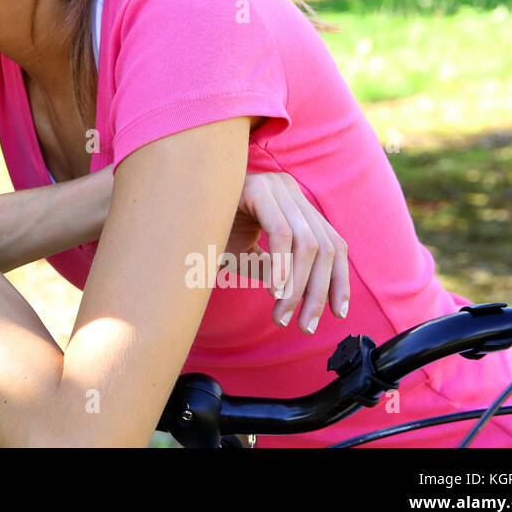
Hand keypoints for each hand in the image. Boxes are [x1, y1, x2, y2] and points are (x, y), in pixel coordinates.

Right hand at [226, 172, 348, 333]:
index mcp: (293, 201)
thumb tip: (306, 296)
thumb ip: (281, 270)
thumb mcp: (251, 256)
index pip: (333, 242)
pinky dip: (282, 267)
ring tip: (282, 315)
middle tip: (305, 326)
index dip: (339, 280)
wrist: (172, 217)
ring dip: (298, 287)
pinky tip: (273, 292)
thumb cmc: (210, 237)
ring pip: (307, 244)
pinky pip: (281, 234)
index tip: (338, 314)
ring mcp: (274, 186)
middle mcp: (288, 188)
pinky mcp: (256, 189)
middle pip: (325, 246)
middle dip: (318, 292)